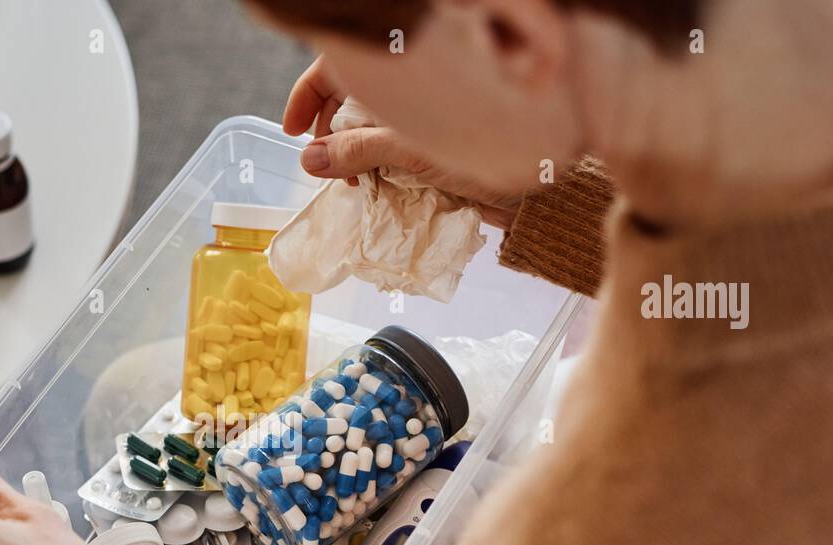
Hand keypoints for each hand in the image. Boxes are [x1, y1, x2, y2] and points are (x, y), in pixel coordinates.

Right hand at [283, 56, 522, 230]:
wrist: (542, 187)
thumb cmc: (492, 147)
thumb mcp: (416, 147)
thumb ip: (360, 149)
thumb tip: (308, 161)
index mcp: (406, 68)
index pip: (338, 66)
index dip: (307, 94)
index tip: (291, 132)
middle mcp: (411, 89)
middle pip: (347, 100)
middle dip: (327, 132)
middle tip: (324, 168)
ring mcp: (420, 119)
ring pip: (365, 130)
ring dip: (350, 156)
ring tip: (353, 185)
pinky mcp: (430, 149)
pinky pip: (388, 155)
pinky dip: (373, 172)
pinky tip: (371, 190)